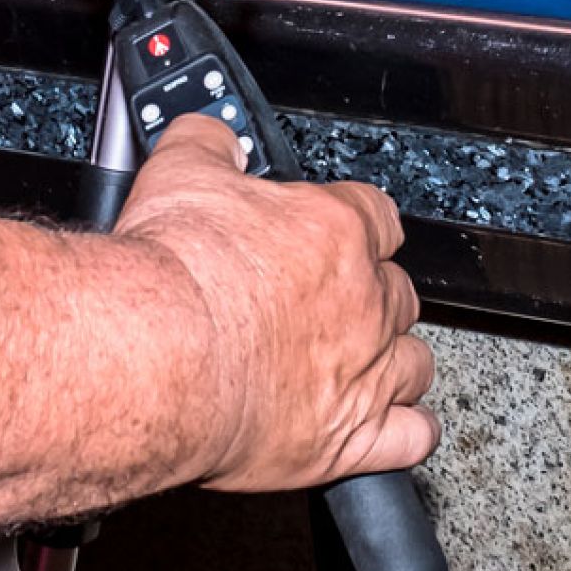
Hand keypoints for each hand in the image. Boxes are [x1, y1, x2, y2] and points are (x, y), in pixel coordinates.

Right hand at [115, 113, 438, 492]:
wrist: (157, 357)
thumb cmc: (173, 273)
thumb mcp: (181, 172)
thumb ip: (210, 142)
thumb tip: (215, 132)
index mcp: (337, 229)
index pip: (381, 216)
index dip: (360, 227)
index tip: (339, 235)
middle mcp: (363, 299)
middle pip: (399, 292)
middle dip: (373, 298)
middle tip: (331, 305)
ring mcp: (362, 370)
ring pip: (413, 363)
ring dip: (394, 362)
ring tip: (363, 364)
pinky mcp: (347, 438)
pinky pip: (411, 438)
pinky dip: (408, 433)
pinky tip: (395, 429)